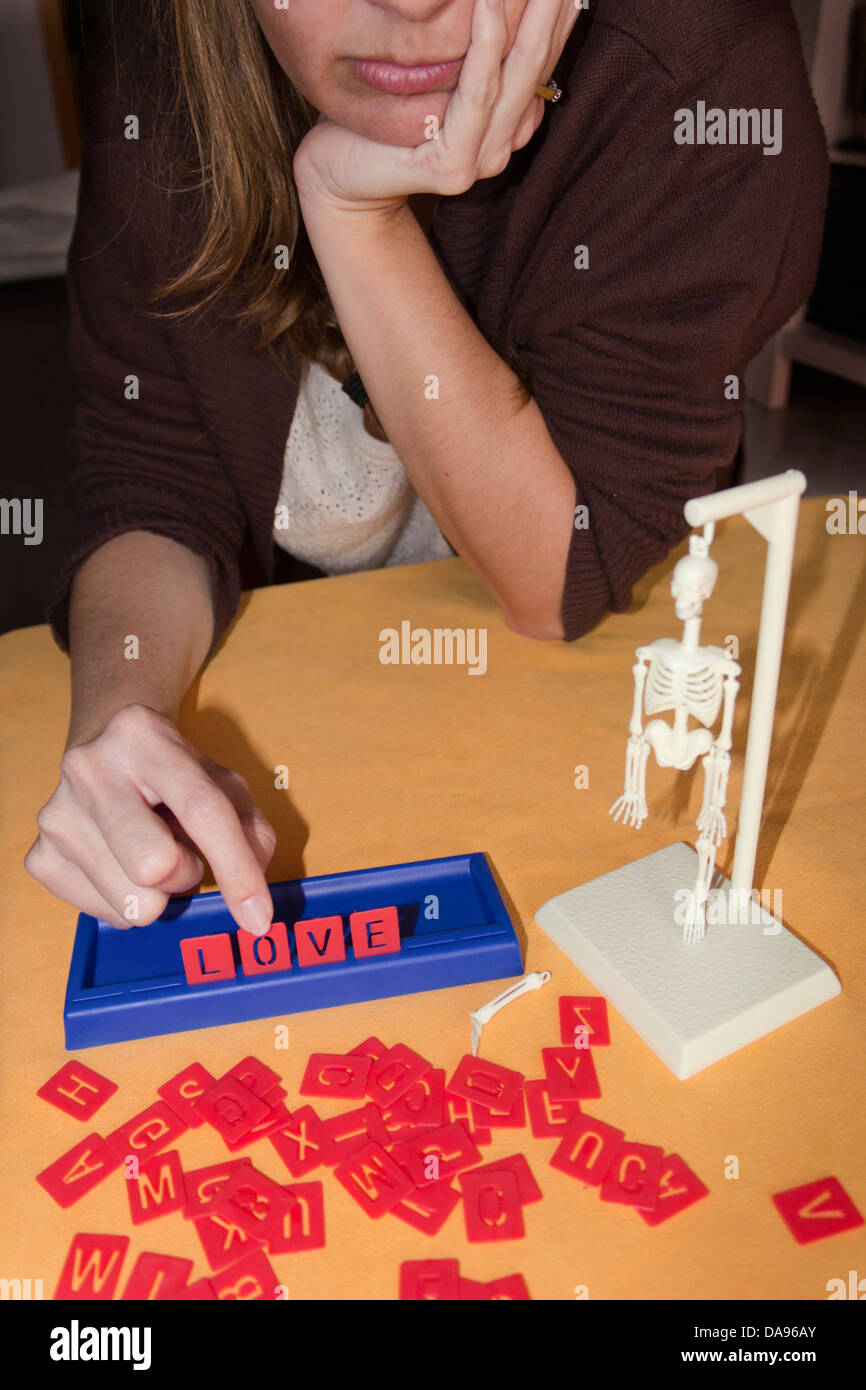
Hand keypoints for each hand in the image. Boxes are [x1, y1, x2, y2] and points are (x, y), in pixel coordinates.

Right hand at [24, 705, 276, 933]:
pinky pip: (107, 915)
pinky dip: (129, 902)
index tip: (258, 916)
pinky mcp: (40, 857)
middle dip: (186, 874)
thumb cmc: (174, 775)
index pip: (201, 810)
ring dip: (159, 892)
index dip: (237, 868)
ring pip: (132, 902)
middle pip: (155, 865)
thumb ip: (250, 832)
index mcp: (143, 735)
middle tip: (184, 853)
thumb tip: (252, 897)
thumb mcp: (222, 783)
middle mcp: (89, 768)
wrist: (105, 756)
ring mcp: (57, 815)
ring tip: (152, 851)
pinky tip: (124, 864)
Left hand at [293, 0, 582, 211]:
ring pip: (516, 74)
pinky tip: (488, 4)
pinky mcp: (453, 168)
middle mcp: (503, 142)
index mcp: (507, 120)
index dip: (558, 5)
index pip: (543, 51)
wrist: (336, 167)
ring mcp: (481, 161)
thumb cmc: (378, 105)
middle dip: (552, 4)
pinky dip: (484, 48)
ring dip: (531, 15)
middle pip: (538, 59)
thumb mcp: (435, 64)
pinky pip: (476, 95)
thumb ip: (472, 44)